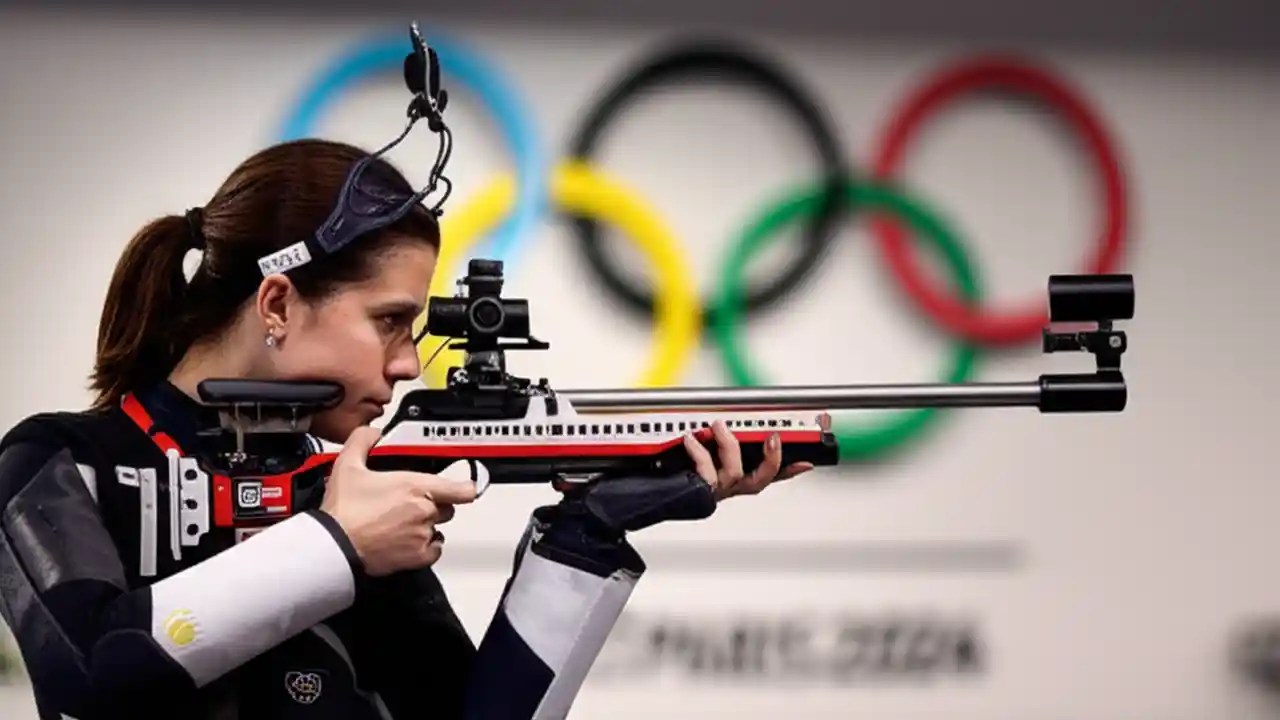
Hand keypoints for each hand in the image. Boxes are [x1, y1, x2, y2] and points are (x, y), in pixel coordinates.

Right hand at [320, 425, 476, 576]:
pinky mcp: (417, 557)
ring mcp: (422, 535)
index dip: (465, 487)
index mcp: (415, 487)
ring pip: (438, 529)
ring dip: (427, 526)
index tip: (464, 487)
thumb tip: (372, 433)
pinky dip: (425, 547)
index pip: (461, 489)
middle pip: (446, 507)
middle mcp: (424, 511)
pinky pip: (433, 551)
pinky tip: (407, 541)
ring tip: (402, 523)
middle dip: (433, 505)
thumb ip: (362, 441)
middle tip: (409, 505)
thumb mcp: (347, 465)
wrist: (334, 545)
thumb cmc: (343, 511)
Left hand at [682, 420, 813, 500]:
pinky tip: (691, 439)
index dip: (790, 470)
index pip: (770, 475)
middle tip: (773, 437)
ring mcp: (714, 490)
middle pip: (761, 480)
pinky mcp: (697, 490)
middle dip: (771, 458)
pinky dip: (699, 452)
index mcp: (736, 478)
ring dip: (729, 445)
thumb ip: (721, 436)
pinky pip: (705, 473)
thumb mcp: (703, 448)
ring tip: (719, 426)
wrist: (647, 488)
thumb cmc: (674, 466)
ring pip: (735, 473)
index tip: (807, 461)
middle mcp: (728, 486)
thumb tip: (727, 413)